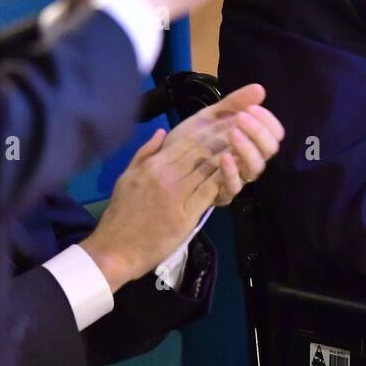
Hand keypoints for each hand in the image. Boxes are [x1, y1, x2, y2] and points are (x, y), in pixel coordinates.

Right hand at [80, 83, 284, 290]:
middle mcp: (166, 173)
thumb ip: (145, 153)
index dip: (211, 127)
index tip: (230, 115)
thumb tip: (163, 132)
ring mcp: (176, 192)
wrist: (115, 249)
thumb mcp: (127, 177)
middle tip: (247, 119)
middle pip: (201, 148)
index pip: (187, 139)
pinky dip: (226, 177)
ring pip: (209, 166)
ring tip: (250, 138)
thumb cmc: (122, 215)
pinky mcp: (186, 213)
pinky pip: (209, 190)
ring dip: (231, 151)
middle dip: (226, 132)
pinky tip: (240, 168)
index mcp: (153, 164)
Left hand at [182, 82, 285, 204]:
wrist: (163, 163)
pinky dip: (231, 171)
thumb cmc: (191, 140)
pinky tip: (224, 156)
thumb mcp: (211, 117)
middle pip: (269, 150)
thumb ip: (234, 103)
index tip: (253, 107)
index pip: (274, 134)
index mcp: (250, 142)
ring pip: (256, 168)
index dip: (268, 121)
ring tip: (234, 133)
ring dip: (248, 149)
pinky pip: (234, 187)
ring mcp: (237, 177)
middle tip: (242, 117)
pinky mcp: (221, 193)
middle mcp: (248, 160)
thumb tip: (260, 88)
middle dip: (259, 132)